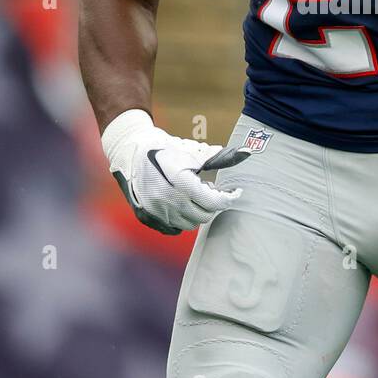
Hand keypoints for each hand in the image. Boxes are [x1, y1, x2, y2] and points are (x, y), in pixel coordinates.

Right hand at [101, 109, 249, 234]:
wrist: (130, 150)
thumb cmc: (165, 148)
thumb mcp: (192, 151)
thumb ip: (220, 157)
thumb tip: (248, 152)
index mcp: (181, 183)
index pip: (214, 203)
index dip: (229, 198)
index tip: (236, 192)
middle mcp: (167, 201)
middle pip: (204, 216)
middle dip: (212, 203)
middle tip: (209, 188)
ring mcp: (155, 211)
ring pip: (190, 225)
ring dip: (197, 212)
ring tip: (193, 195)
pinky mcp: (146, 217)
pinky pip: (173, 229)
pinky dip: (181, 219)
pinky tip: (180, 204)